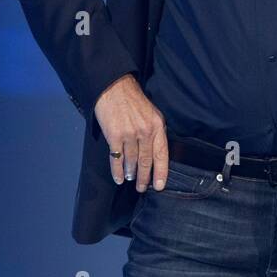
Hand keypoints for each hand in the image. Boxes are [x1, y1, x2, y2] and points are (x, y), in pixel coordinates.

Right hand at [93, 74, 169, 191]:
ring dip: (131, 174)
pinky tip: (119, 178)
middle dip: (145, 177)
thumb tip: (155, 153)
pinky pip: (117, 158)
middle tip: (142, 188)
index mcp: (157, 126)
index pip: (162, 154)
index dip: (161, 172)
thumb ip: (154, 131)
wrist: (114, 87)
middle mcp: (145, 131)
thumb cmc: (133, 100)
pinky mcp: (114, 136)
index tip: (159, 186)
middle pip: (146, 161)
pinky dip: (117, 171)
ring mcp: (129, 134)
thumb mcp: (151, 113)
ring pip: (132, 161)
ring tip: (131, 180)